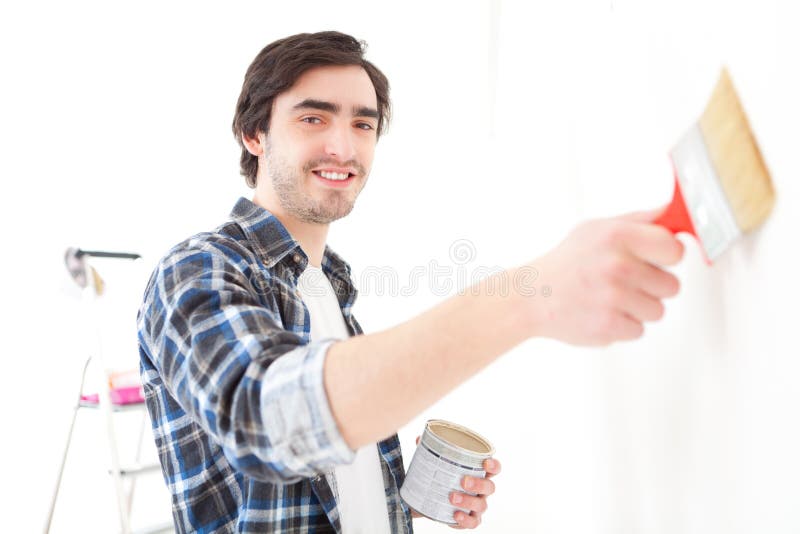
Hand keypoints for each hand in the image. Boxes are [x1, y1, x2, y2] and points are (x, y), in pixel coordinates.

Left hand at [413, 436, 501, 528]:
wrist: (427, 501)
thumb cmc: (440, 477)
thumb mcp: (435, 464)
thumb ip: (430, 451)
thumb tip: (419, 439)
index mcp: (478, 473)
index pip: (494, 468)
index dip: (494, 465)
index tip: (486, 462)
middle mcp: (481, 490)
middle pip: (490, 487)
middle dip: (479, 484)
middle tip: (463, 481)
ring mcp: (477, 506)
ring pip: (481, 505)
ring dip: (468, 501)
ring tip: (452, 497)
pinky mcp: (469, 520)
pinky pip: (473, 522)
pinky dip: (466, 520)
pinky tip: (455, 514)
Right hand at [524, 207, 683, 345]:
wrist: (532, 296)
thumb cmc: (565, 263)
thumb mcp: (595, 229)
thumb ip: (637, 221)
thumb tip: (672, 213)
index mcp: (617, 236)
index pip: (674, 249)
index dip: (668, 256)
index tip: (658, 260)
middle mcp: (618, 265)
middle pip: (672, 285)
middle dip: (653, 286)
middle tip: (627, 282)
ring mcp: (614, 298)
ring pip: (657, 310)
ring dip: (638, 308)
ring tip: (612, 298)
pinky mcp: (609, 326)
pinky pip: (639, 330)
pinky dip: (623, 325)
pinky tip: (603, 312)